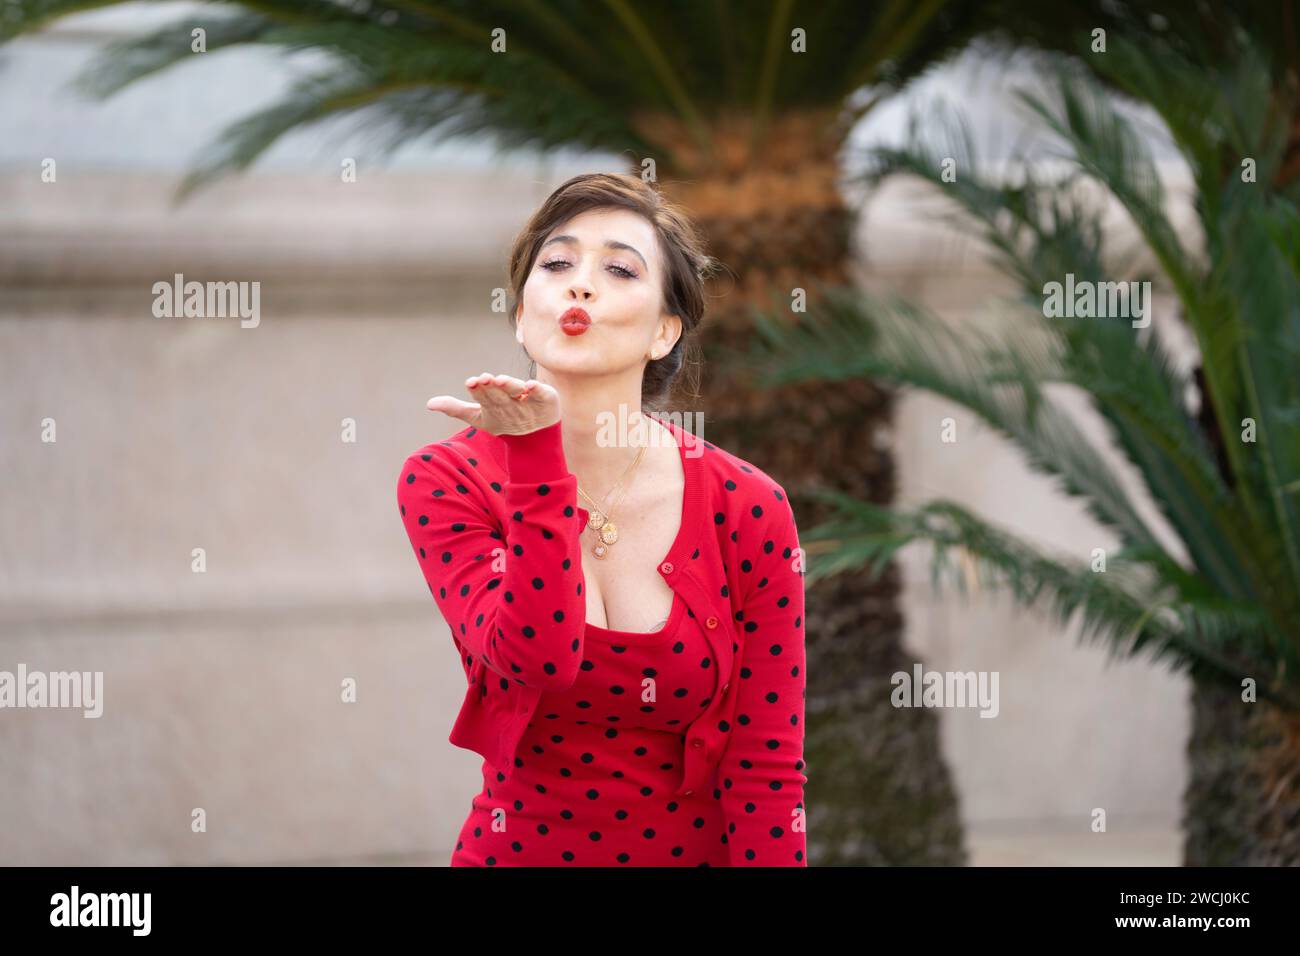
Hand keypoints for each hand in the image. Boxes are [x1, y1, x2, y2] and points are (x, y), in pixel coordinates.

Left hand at [426, 372, 560, 436]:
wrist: (534, 435)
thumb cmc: (503, 420)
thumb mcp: (478, 417)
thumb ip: (455, 409)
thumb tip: (429, 404)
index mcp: (492, 397)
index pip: (482, 393)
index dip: (477, 388)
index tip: (470, 382)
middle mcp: (508, 394)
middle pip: (498, 390)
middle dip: (490, 385)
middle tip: (483, 379)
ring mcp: (526, 396)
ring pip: (516, 389)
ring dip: (508, 383)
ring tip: (500, 380)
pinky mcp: (544, 397)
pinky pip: (539, 392)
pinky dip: (535, 389)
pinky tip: (529, 387)